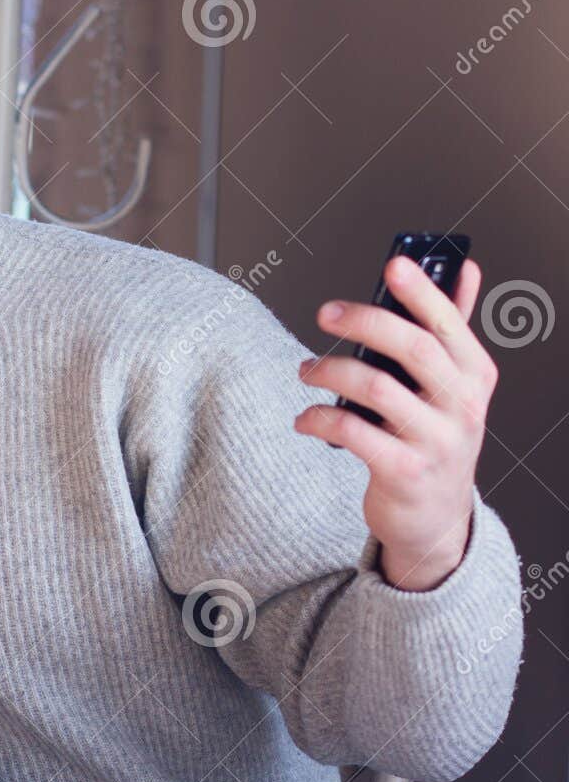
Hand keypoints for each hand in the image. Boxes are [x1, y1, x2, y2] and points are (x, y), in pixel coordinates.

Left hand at [295, 255, 496, 590]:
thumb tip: (466, 267)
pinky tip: (306, 418)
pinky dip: (320, 418)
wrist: (435, 519)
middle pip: (414, 348)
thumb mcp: (452, 387)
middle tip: (327, 312)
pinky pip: (354, 433)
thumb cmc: (433, 440)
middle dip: (365, 322)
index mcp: (475, 376)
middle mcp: (462, 406)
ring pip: (377, 388)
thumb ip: (451, 330)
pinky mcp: (404, 472)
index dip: (422, 292)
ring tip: (306, 371)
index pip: (450, 324)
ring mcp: (436, 441)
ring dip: (331, 372)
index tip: (393, 263)